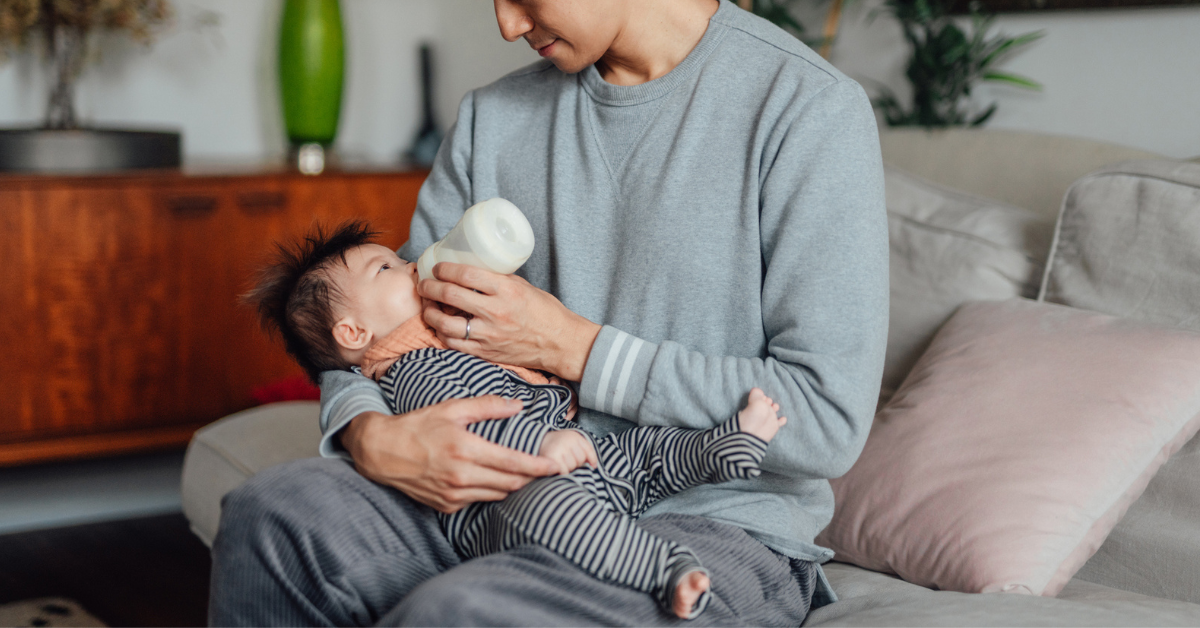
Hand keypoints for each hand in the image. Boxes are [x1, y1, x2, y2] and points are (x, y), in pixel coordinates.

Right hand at [339, 396, 559, 513]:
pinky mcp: (445, 505)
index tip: (556, 467)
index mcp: (465, 450)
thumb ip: (487, 406)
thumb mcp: (451, 408)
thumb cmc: (417, 426)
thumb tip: (517, 405)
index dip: (538, 467)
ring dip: (513, 486)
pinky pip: (478, 501)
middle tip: (548, 471)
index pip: (512, 463)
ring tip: (527, 475)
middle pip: (510, 483)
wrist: (380, 452)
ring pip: (497, 495)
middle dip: (532, 478)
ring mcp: (452, 494)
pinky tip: (494, 480)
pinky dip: (490, 491)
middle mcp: (460, 476)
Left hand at [418, 262, 601, 381]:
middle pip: (450, 296)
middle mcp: (496, 312)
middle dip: (430, 287)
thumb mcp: (524, 287)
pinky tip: (441, 327)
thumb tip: (473, 270)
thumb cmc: (545, 312)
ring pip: (446, 324)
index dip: (446, 269)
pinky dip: (443, 334)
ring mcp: (489, 335)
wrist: (559, 343)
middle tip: (424, 284)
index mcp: (506, 291)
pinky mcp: (487, 353)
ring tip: (428, 307)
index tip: (438, 268)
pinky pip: (455, 344)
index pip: (466, 275)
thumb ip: (498, 280)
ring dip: (431, 314)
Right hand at [538, 430, 597, 474]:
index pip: (589, 452)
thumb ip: (587, 451)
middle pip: (580, 460)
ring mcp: (559, 449)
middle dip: (575, 463)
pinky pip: (564, 472)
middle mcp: (567, 441)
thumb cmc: (559, 444)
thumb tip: (594, 466)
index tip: (591, 464)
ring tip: (560, 461)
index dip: (590, 459)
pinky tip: (557, 467)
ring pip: (572, 467)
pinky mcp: (552, 459)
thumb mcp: (574, 442)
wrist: (538, 442)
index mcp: (574, 436)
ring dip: (568, 468)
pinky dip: (561, 472)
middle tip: (566, 458)